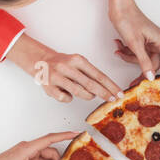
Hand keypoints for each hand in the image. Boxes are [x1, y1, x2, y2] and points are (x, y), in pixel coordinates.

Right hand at [6, 33, 121, 103]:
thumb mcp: (78, 63)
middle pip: (90, 84)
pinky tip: (66, 92)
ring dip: (87, 96)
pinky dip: (69, 98)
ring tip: (89, 95)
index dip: (110, 85)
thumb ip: (90, 74)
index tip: (119, 93)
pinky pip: (65, 98)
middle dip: (104, 93)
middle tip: (112, 99)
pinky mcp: (49, 86)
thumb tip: (106, 89)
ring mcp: (57, 77)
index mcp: (77, 60)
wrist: (40, 60)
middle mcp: (67, 67)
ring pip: (78, 92)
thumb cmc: (63, 64)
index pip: (98, 75)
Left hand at [108, 0, 159, 79]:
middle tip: (132, 80)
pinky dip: (127, 51)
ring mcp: (149, 41)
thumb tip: (150, 76)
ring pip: (142, 58)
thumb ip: (144, 62)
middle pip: (152, 63)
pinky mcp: (140, 40)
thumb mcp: (135, 44)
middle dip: (139, 66)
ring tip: (120, 50)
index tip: (157, 86)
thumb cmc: (128, 18)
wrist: (118, 6)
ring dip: (129, 57)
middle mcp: (158, 42)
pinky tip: (119, 46)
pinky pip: (136, 52)